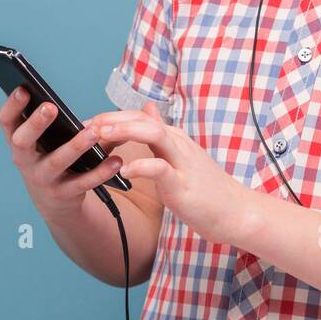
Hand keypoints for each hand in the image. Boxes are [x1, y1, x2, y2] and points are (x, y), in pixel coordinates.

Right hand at [0, 86, 125, 223]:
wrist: (54, 200)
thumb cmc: (52, 157)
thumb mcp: (47, 141)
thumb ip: (59, 120)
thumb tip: (79, 95)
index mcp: (19, 141)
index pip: (7, 121)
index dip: (11, 105)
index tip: (22, 89)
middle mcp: (25, 160)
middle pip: (22, 141)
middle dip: (35, 123)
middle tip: (50, 107)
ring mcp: (42, 178)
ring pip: (57, 161)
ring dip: (76, 145)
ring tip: (94, 132)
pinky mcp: (63, 194)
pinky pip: (83, 182)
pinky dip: (100, 172)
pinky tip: (115, 161)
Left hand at [91, 101, 253, 246]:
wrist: (236, 211)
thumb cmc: (207, 188)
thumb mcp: (182, 155)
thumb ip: (162, 133)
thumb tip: (147, 108)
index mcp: (174, 138)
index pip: (139, 116)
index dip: (111, 117)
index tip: (87, 124)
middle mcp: (178, 143)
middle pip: (142, 119)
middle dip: (111, 119)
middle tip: (84, 126)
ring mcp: (182, 161)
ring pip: (152, 134)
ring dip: (124, 131)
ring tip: (100, 137)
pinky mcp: (183, 183)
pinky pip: (160, 168)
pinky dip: (140, 166)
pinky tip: (123, 171)